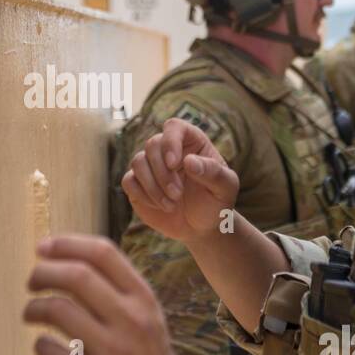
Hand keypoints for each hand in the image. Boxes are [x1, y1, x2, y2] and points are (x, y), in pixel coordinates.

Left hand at [24, 234, 184, 354]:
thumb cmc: (143, 354)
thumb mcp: (143, 314)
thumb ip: (113, 287)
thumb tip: (64, 256)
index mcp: (142, 298)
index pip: (103, 254)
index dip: (66, 244)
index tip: (42, 247)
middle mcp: (131, 320)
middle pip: (77, 276)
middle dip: (44, 272)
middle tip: (31, 281)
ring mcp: (113, 352)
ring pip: (59, 310)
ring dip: (34, 307)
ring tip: (31, 313)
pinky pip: (51, 350)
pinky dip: (40, 344)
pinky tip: (44, 346)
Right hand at [121, 118, 239, 243]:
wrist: (201, 227)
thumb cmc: (216, 202)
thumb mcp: (225, 188)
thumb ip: (213, 172)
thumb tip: (189, 161)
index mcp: (191, 142)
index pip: (174, 127)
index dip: (171, 141)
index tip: (174, 164)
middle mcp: (168, 149)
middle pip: (152, 145)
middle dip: (163, 173)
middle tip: (177, 195)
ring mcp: (150, 166)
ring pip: (138, 162)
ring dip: (153, 186)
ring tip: (171, 205)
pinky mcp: (137, 184)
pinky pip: (128, 181)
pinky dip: (142, 194)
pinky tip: (159, 206)